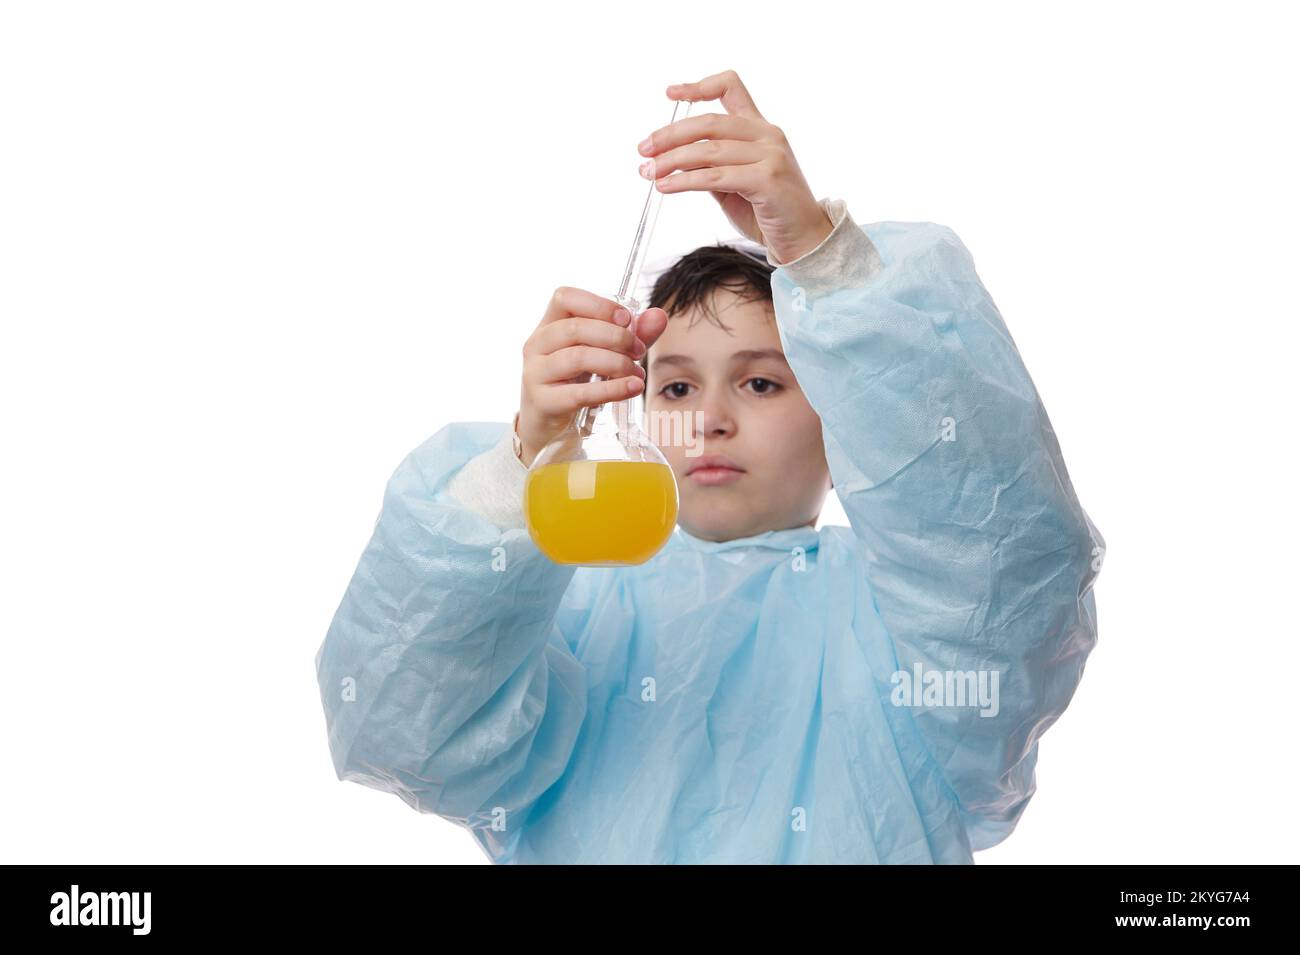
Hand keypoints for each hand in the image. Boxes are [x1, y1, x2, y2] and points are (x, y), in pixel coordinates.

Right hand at [518, 288, 668, 466]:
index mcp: (548, 325)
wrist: (549, 429)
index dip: (598, 304)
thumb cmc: (575, 384)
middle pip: (575, 328)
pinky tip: (633, 388)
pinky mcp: (543, 402)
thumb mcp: (601, 355)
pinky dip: (612, 389)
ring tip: (637, 373)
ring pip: (578, 357)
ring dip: (616, 363)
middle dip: (616, 337)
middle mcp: (536, 345)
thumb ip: (630, 335)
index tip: (627, 320)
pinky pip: (580, 392)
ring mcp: (535, 374)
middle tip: (639, 351)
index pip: (564, 297)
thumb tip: (659, 316)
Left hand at [636, 69, 832, 264]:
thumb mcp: (733, 185)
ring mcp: (770, 156)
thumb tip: (671, 161)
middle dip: (670, 136)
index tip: (670, 94)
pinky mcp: (767, 180)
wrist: (804, 241)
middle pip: (709, 122)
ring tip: (649, 172)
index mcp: (760, 128)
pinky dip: (685, 181)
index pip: (731, 88)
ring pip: (708, 150)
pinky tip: (666, 186)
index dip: (698, 87)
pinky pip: (716, 177)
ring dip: (671, 161)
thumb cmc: (768, 213)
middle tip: (644, 150)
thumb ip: (710, 167)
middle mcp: (768, 135)